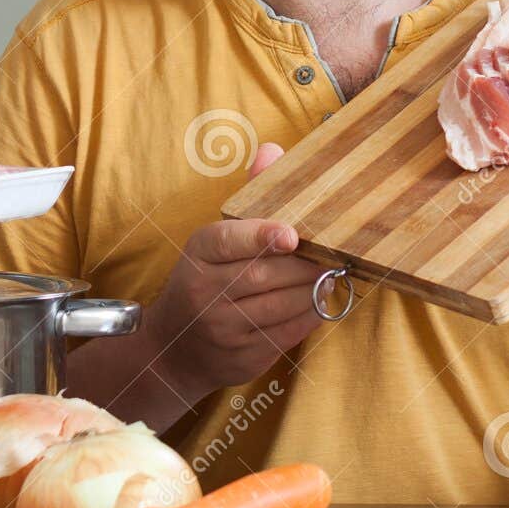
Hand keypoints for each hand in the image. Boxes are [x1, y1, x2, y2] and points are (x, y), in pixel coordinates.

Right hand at [143, 142, 325, 399]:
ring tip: (333, 271)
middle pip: (263, 274)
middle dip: (304, 262)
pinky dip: (311, 313)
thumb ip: (248, 199)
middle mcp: (204, 292)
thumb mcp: (215, 240)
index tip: (291, 234)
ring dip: (313, 287)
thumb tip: (273, 150)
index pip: (227, 241)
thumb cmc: (206, 280)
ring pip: (279, 304)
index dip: (261, 235)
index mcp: (198, 254)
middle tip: (333, 249)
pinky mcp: (243, 357)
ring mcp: (222, 329)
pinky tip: (322, 297)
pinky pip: (287, 332)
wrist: (174, 351)